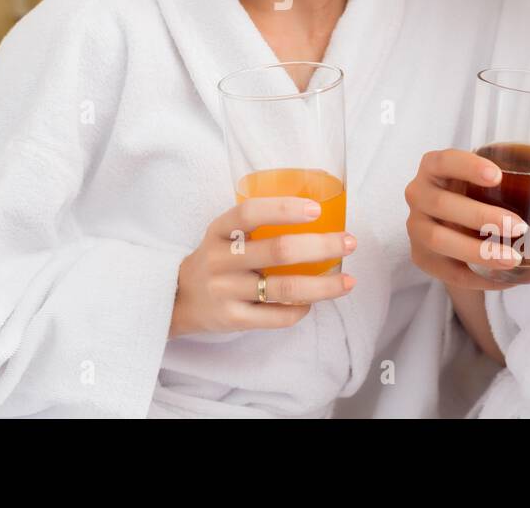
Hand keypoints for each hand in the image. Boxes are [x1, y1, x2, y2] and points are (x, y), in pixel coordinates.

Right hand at [168, 196, 355, 338]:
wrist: (180, 298)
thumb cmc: (218, 258)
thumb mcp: (225, 234)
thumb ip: (256, 224)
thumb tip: (318, 213)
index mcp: (219, 230)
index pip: (250, 213)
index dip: (284, 209)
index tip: (317, 209)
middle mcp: (220, 260)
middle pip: (278, 251)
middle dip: (321, 246)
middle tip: (349, 242)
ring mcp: (226, 291)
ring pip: (284, 288)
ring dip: (323, 285)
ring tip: (348, 281)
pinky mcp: (233, 319)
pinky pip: (277, 316)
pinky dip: (302, 308)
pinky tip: (314, 301)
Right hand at [405, 148, 529, 290]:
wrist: (453, 225)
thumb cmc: (480, 196)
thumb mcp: (503, 188)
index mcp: (435, 167)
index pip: (443, 161)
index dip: (467, 166)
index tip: (497, 175)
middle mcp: (418, 194)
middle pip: (441, 204)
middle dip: (480, 216)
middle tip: (519, 226)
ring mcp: (415, 227)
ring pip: (439, 239)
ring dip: (477, 250)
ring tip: (513, 258)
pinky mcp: (421, 258)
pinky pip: (447, 271)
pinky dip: (477, 276)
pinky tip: (504, 278)